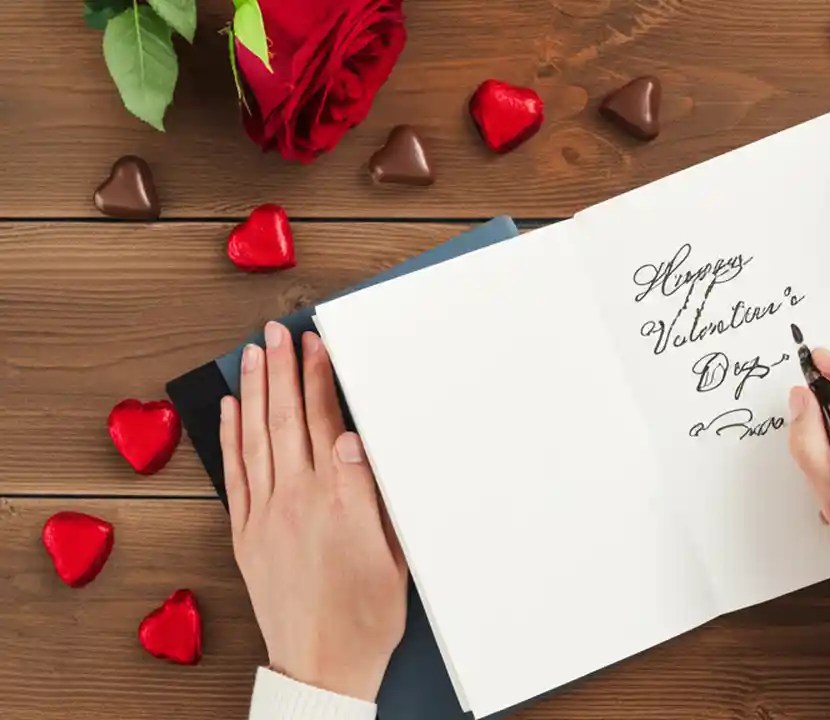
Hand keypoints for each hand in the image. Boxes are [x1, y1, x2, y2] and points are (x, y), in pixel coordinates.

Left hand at [220, 321, 407, 700]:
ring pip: (258, 439)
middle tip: (280, 333)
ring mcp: (267, 517)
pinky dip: (232, 438)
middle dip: (285, 371)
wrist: (323, 665)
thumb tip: (359, 444)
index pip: (329, 424)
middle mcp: (298, 502)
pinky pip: (235, 475)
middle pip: (289, 421)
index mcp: (341, 503)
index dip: (323, 380)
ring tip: (255, 354)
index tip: (320, 347)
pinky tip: (233, 408)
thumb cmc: (368, 615)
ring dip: (257, 391)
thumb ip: (374, 496)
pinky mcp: (245, 535)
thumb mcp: (394, 554)